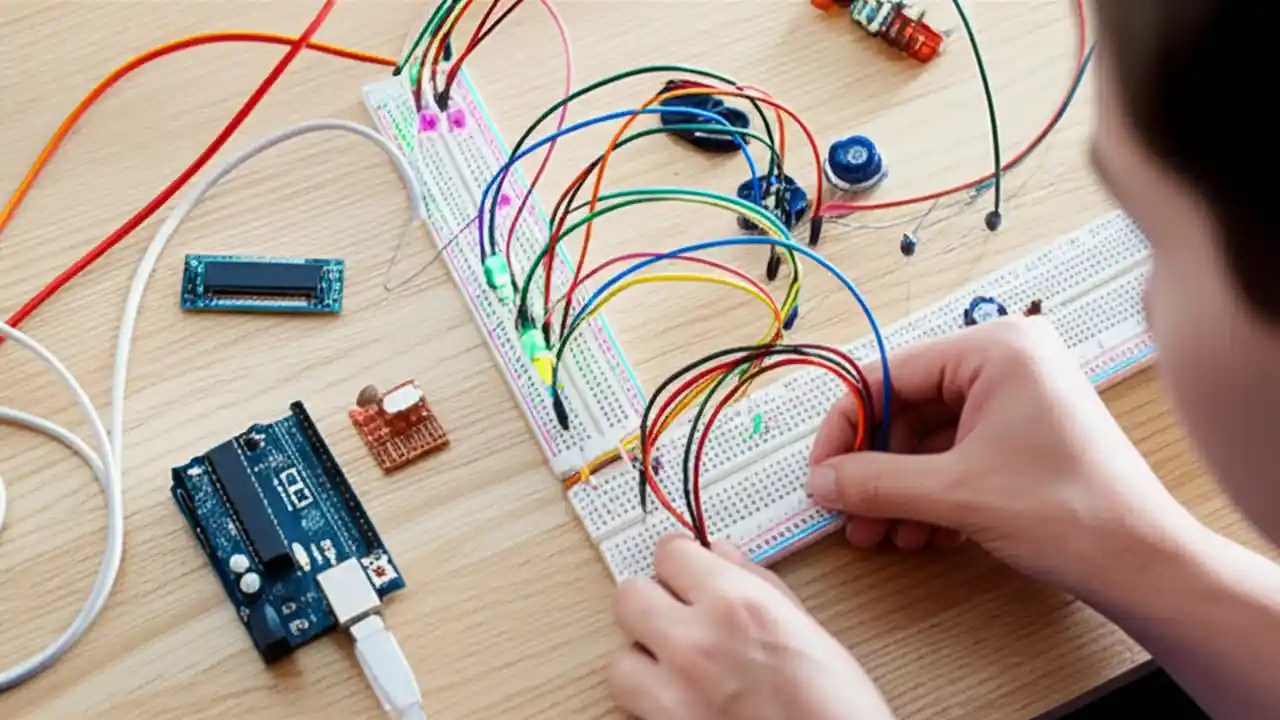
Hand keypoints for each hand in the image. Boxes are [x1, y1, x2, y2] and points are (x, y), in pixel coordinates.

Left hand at [609, 535, 892, 719]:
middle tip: (676, 616)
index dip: (679, 560)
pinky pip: (632, 710)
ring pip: (620, 659)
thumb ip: (755, 585)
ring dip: (645, 662)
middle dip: (652, 602)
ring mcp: (671, 696)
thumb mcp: (809, 632)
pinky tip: (685, 707)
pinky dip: (651, 707)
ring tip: (679, 673)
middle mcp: (695, 643)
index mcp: (736, 606)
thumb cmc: (838, 712)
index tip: (685, 569)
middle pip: (629, 595)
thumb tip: (721, 557)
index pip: (669, 552)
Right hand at [807, 317, 1198, 600]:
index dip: (846, 427)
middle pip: (906, 408)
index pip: (888, 375)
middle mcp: (1007, 361)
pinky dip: (931, 493)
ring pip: (928, 438)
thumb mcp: (955, 494)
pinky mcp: (1023, 433)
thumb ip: (876, 482)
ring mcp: (1017, 397)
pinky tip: (920, 533)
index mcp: (995, 349)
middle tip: (850, 512)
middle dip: (875, 469)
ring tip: (884, 533)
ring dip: (899, 489)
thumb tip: (822, 480)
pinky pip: (955, 454)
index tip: (822, 471)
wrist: (1143, 564)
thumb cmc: (1073, 513)